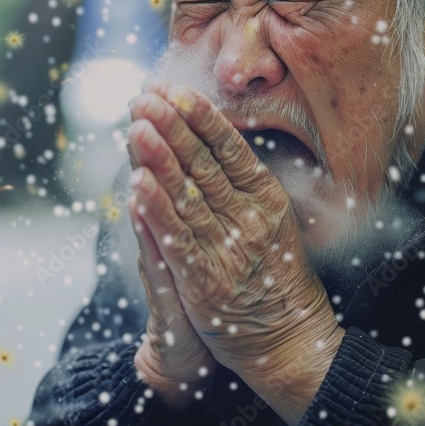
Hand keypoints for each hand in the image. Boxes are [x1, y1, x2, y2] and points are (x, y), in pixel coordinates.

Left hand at [128, 80, 343, 424]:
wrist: (289, 336)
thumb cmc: (275, 271)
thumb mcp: (271, 218)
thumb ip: (242, 182)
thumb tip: (207, 139)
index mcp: (266, 197)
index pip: (230, 148)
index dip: (200, 117)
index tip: (175, 89)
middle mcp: (249, 218)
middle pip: (204, 164)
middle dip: (171, 127)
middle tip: (145, 97)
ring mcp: (227, 248)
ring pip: (187, 195)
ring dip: (159, 159)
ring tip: (136, 127)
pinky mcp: (205, 280)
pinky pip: (176, 240)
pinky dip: (156, 211)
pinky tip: (136, 186)